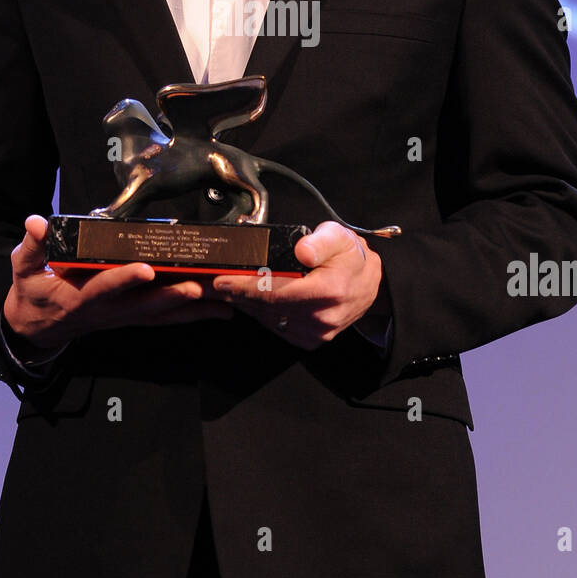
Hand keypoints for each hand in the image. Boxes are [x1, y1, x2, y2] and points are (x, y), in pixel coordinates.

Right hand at [2, 214, 233, 350]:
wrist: (37, 327)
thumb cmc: (33, 292)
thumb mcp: (23, 269)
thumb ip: (31, 246)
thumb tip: (35, 222)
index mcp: (79, 297)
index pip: (104, 287)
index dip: (124, 279)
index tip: (145, 269)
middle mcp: (107, 311)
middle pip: (143, 305)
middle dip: (171, 297)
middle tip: (198, 287)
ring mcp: (122, 317)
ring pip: (161, 314)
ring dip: (192, 308)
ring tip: (223, 299)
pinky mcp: (134, 318)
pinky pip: (166, 318)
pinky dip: (193, 315)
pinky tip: (221, 309)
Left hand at [209, 221, 384, 350]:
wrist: (370, 284)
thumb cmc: (350, 257)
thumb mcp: (339, 237)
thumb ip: (320, 242)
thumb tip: (302, 252)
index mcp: (329, 290)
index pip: (277, 291)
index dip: (245, 286)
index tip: (220, 280)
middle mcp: (322, 317)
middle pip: (267, 307)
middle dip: (234, 294)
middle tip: (206, 284)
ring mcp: (317, 333)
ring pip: (268, 319)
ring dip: (242, 305)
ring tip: (219, 290)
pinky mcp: (310, 340)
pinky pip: (276, 327)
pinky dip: (257, 314)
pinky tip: (244, 301)